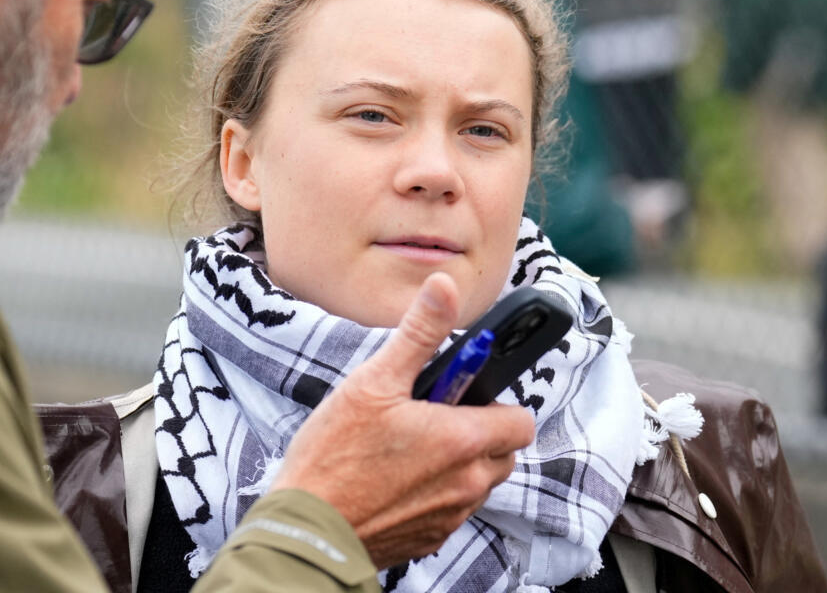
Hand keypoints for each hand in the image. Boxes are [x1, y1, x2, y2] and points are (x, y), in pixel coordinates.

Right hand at [270, 273, 535, 568]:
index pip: (520, 420)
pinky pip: (451, 510)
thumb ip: (419, 334)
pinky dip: (435, 493)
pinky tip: (393, 480)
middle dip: (477, 432)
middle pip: (503, 453)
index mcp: (464, 440)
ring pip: (477, 482)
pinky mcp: (431, 539)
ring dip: (457, 464)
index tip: (459, 395)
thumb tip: (444, 287)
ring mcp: (451, 516)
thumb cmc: (333, 457)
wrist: (306, 531)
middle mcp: (468, 483)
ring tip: (406, 448)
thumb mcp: (374, 382)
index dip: (495, 402)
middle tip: (429, 418)